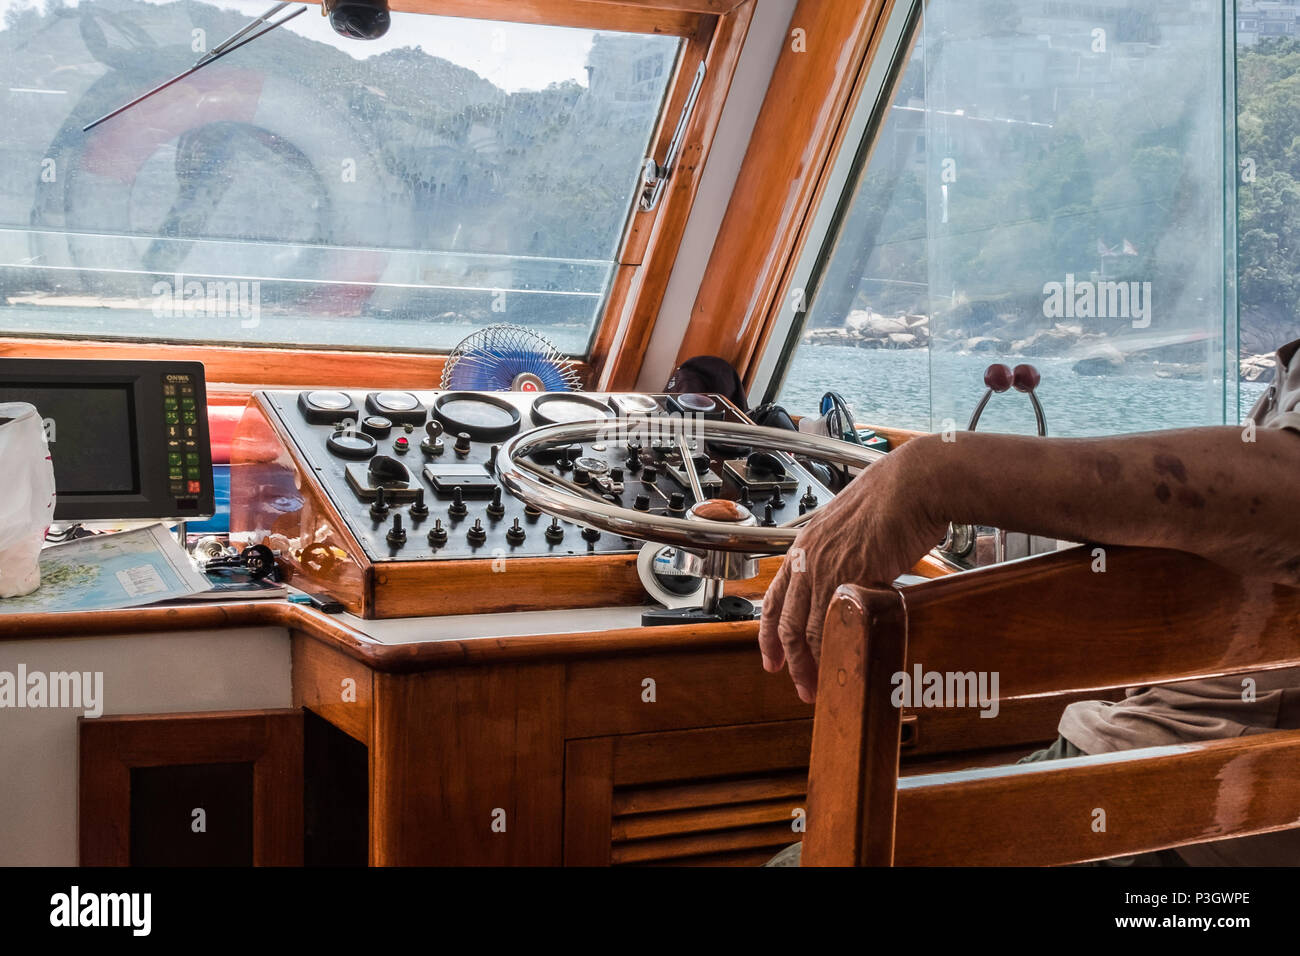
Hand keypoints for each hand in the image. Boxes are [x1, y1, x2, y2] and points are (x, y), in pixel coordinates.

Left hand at [758, 437, 944, 702]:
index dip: (769, 633)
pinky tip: (844, 663)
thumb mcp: (852, 525)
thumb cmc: (894, 497)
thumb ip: (843, 554)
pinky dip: (836, 649)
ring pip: (808, 628)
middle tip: (799, 686)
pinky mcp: (853, 576)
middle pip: (787, 621)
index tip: (770, 659)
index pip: (775, 597)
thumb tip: (852, 579)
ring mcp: (828, 567)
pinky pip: (836, 622)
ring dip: (812, 663)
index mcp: (805, 544)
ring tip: (820, 687)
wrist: (915, 482)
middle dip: (789, 660)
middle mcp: (809, 557)